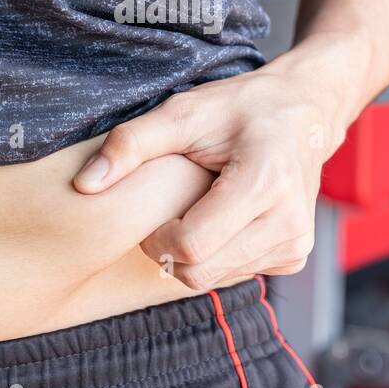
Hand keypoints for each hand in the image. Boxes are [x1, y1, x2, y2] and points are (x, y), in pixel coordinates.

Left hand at [72, 60, 350, 289]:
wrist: (304, 113)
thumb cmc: (241, 107)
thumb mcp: (184, 111)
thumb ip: (131, 144)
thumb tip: (84, 186)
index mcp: (265, 183)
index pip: (190, 244)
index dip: (156, 234)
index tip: (153, 206)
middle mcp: (288, 223)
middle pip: (198, 271)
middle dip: (168, 247)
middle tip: (169, 207)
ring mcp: (294, 245)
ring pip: (212, 279)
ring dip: (191, 251)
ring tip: (199, 205)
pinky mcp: (293, 257)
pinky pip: (232, 275)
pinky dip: (215, 253)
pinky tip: (220, 217)